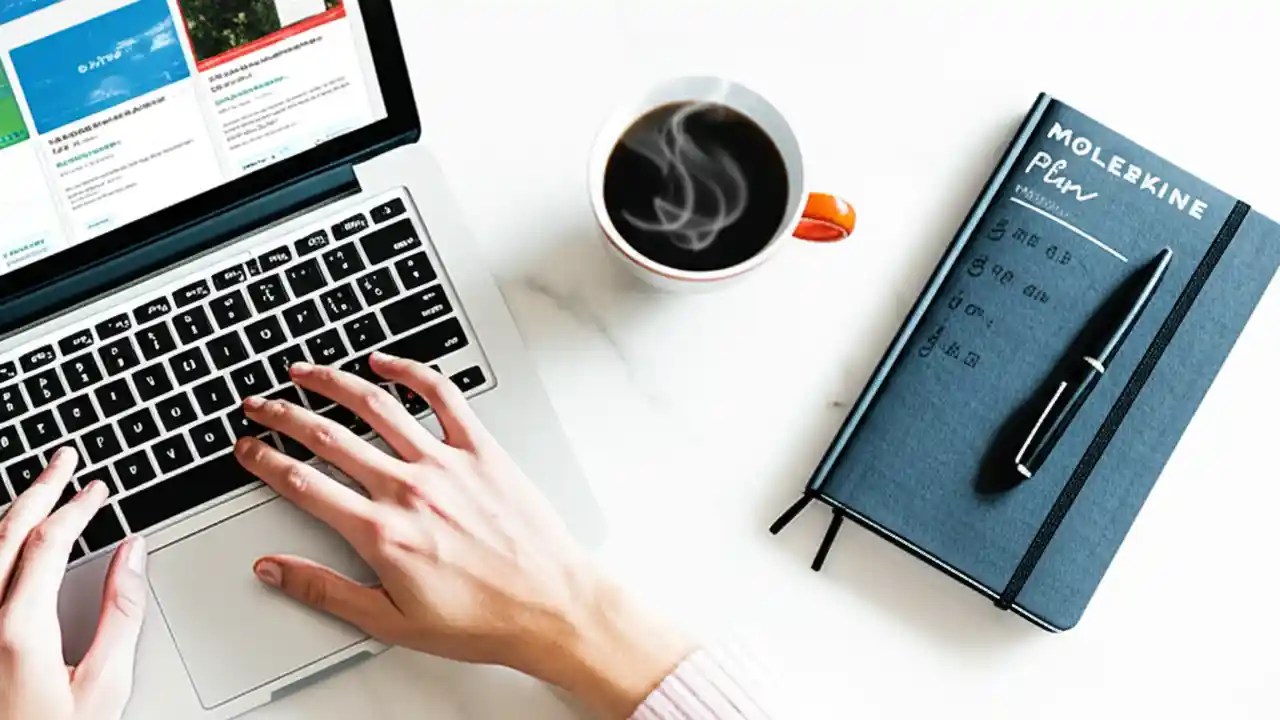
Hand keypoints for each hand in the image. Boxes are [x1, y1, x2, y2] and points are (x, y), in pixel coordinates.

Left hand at [0, 448, 146, 719]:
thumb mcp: (103, 688)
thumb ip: (120, 614)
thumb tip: (132, 556)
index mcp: (16, 631)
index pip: (46, 542)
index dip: (76, 506)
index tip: (98, 488)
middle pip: (3, 532)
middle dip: (38, 488)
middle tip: (63, 458)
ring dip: (8, 511)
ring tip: (34, 488)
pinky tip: (2, 541)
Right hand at [235, 354, 692, 717]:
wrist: (550, 606)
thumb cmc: (480, 618)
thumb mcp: (390, 620)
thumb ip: (323, 590)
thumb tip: (272, 569)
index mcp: (381, 532)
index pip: (303, 483)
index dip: (265, 460)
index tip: (247, 447)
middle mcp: (409, 489)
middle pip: (328, 436)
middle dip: (284, 415)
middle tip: (260, 405)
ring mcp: (446, 464)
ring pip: (377, 406)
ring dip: (333, 382)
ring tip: (305, 371)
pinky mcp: (481, 450)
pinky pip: (442, 396)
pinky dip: (410, 371)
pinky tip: (386, 361)